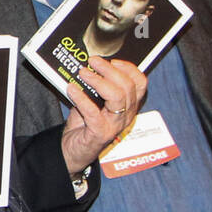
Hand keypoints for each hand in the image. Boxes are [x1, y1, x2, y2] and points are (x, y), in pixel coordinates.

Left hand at [61, 55, 146, 174]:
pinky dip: (81, 98)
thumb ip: (95, 86)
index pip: (141, 83)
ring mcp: (115, 125)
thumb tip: (88, 66)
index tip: (113, 60)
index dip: (129, 68)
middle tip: (92, 62)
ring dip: (98, 81)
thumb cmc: (84, 124)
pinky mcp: (101, 133)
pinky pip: (93, 112)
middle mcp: (126, 115)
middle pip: (128, 87)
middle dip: (109, 70)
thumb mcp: (93, 101)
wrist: (73, 151)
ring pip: (117, 97)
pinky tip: (71, 89)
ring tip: (83, 73)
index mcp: (129, 105)